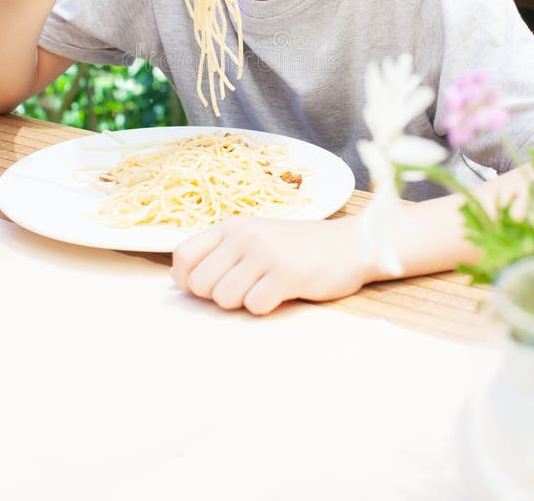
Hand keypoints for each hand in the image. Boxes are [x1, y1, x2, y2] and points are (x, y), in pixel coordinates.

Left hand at [171, 215, 370, 314]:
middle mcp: (245, 235)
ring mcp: (265, 252)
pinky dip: (265, 307)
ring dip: (243, 302)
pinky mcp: (287, 273)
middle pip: (200, 283)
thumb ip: (222, 252)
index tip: (207, 287)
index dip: (187, 279)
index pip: (183, 255)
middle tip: (245, 288)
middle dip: (217, 295)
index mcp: (232, 225)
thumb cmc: (298, 247)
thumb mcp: (256, 236)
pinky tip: (282, 293)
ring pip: (224, 298)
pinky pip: (254, 306)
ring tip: (266, 287)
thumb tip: (183, 280)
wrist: (350, 244)